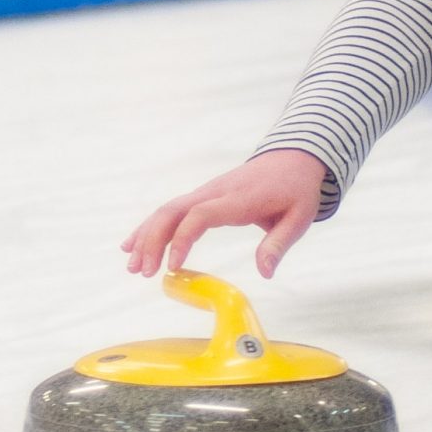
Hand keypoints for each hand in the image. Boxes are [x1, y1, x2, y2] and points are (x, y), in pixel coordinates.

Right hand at [121, 150, 327, 278]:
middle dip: (153, 240)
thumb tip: (265, 272)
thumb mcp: (299, 217)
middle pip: (174, 211)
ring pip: (168, 210)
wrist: (293, 158)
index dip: (182, 239)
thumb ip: (279, 244)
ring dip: (147, 236)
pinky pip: (173, 210)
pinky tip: (134, 245)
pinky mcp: (204, 196)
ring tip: (133, 267)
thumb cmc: (296, 190)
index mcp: (239, 199)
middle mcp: (216, 192)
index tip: (172, 266)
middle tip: (142, 272)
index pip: (201, 215)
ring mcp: (207, 192)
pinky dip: (152, 227)